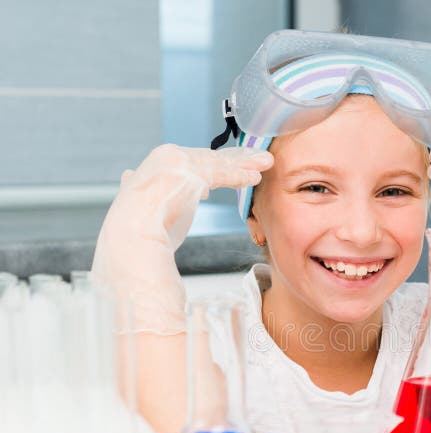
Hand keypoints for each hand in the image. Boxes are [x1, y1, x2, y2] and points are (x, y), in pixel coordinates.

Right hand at [92, 145, 273, 333]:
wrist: (131, 240)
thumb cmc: (133, 235)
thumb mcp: (137, 207)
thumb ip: (138, 190)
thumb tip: (129, 174)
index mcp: (151, 168)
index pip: (190, 162)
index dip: (213, 164)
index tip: (229, 163)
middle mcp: (164, 160)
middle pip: (207, 158)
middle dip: (234, 158)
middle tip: (256, 158)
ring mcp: (178, 165)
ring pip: (219, 163)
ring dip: (245, 163)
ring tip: (265, 162)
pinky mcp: (192, 176)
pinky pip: (223, 174)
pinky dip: (240, 175)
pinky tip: (255, 177)